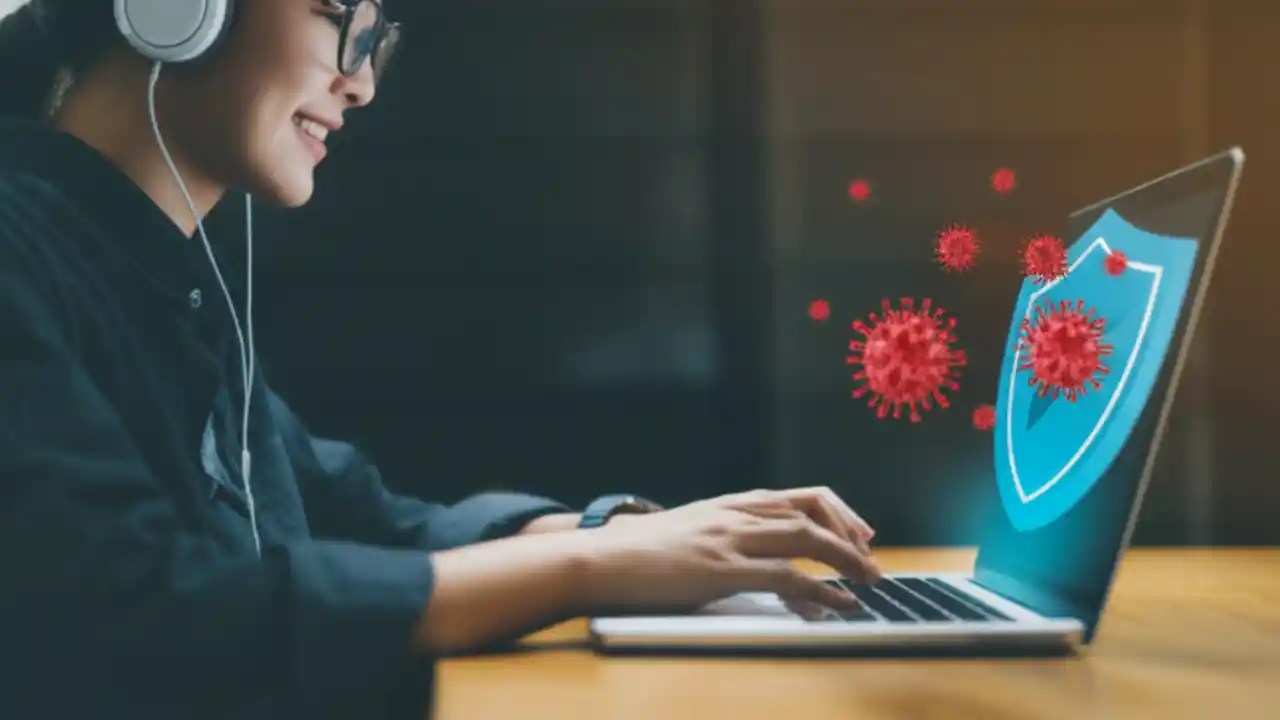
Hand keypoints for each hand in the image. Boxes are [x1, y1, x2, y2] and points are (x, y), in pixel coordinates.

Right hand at [581, 488, 880, 615]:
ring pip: (807, 538)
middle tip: (871, 563)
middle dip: (851, 536)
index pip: (799, 496)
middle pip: (812, 511)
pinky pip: (785, 577)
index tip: (859, 534)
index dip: (838, 512)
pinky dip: (820, 591)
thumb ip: (723, 534)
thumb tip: (752, 553)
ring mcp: (729, 540)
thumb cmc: (639, 552)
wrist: (600, 559)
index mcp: (730, 504)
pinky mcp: (721, 570)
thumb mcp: (690, 531)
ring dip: (846, 561)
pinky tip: (836, 604)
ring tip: (867, 583)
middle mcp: (735, 514)